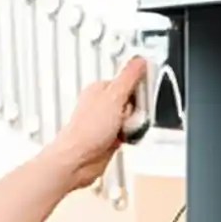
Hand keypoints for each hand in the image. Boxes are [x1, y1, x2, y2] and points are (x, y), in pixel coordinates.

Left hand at [47, 56, 147, 190]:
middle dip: (136, 110)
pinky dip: (129, 136)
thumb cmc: (86, 130)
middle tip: (129, 116)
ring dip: (133, 125)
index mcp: (100, 89)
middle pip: (132, 101)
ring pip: (132, 118)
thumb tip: (140, 61)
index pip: (128, 80)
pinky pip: (128, 132)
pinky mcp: (110, 137)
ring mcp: (106, 121)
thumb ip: (129, 77)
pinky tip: (124, 139)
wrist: (78, 160)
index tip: (142, 96)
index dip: (138, 89)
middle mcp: (102, 104)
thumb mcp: (114, 97)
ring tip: (124, 129)